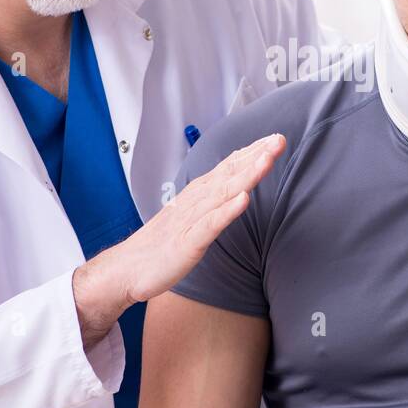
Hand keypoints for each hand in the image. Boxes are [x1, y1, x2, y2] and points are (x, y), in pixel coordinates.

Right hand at [90, 133, 285, 312]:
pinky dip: (227, 211)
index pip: (229, 167)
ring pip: (223, 193)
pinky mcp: (187, 242)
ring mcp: (191, 220)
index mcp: (198, 194)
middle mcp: (196, 201)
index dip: (252, 152)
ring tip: (267, 160)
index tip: (275, 138)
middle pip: (230, 173)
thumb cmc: (162, 244)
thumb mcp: (192, 216)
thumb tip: (237, 186)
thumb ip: (213, 200)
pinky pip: (210, 225)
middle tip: (279, 139)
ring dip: (247, 175)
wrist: (128, 268)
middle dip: (256, 156)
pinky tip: (243, 199)